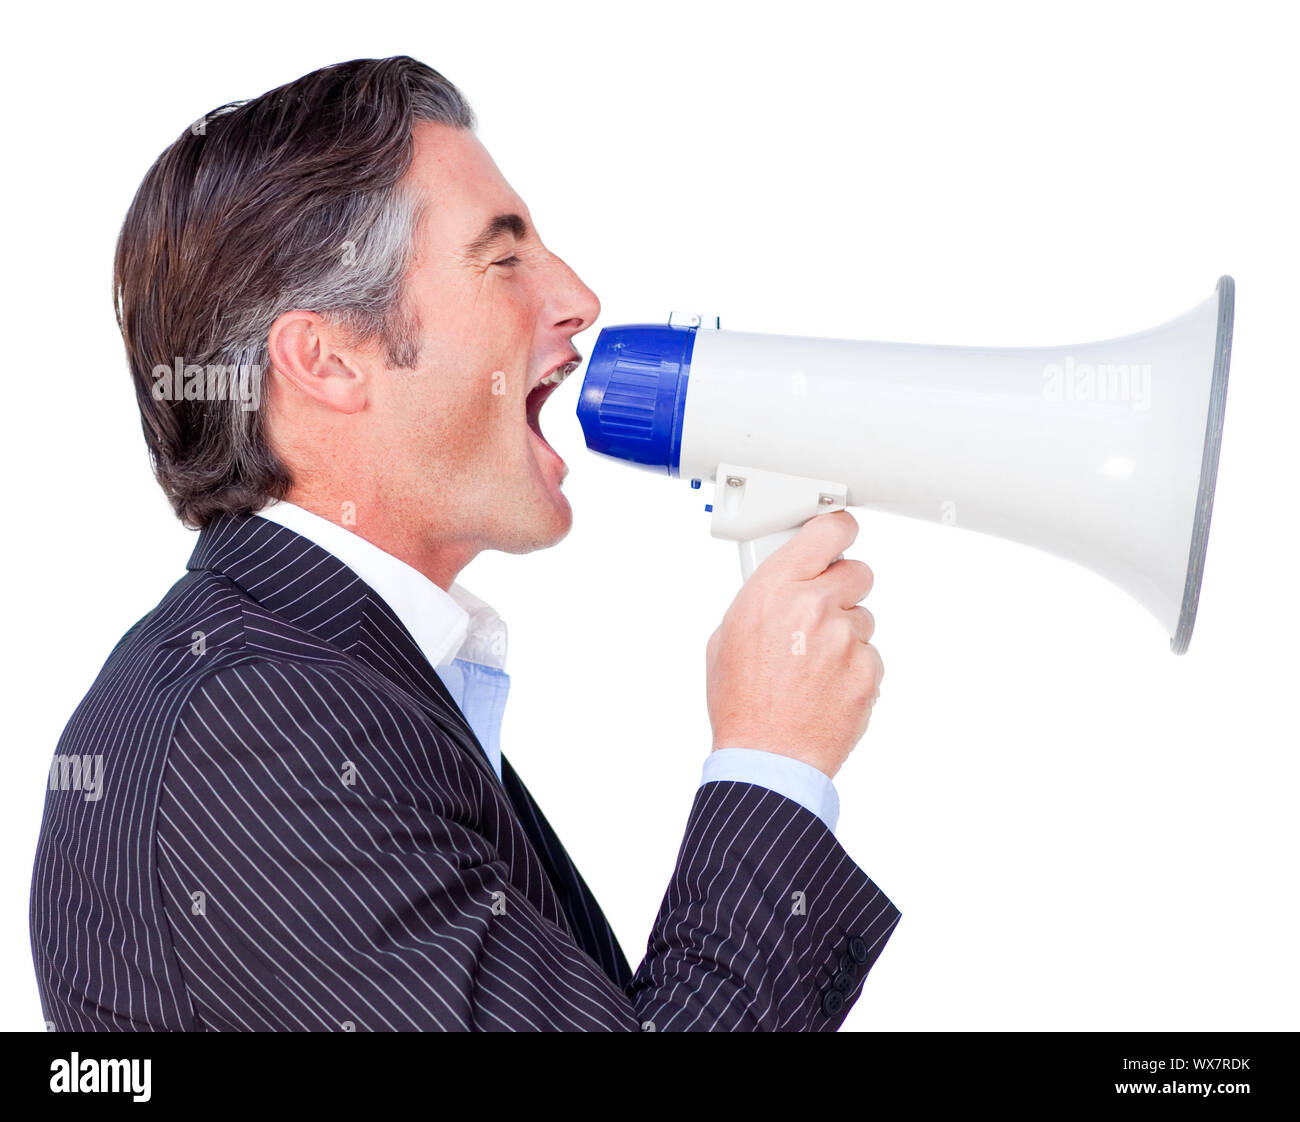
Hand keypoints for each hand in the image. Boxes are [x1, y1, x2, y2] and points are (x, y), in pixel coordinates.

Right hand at [705, 511, 881, 779]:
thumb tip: (780, 583)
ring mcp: (845, 638)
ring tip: (812, 666)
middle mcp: (813, 606)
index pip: (827, 531)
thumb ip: (761, 598)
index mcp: (773, 589)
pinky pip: (869, 655)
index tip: (840, 532)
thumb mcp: (726, 636)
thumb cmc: (741, 703)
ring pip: (862, 617)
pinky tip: (825, 687)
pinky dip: (853, 668)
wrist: (767, 758)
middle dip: (841, 588)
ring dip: (844, 634)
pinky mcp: (869, 669)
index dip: (837, 530)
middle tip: (821, 611)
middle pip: (856, 570)